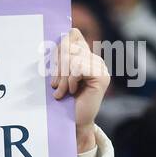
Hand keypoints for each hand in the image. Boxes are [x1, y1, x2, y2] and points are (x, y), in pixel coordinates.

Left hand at [52, 27, 109, 151]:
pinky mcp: (102, 77)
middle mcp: (94, 59)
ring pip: (72, 58)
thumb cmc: (62, 100)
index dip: (59, 46)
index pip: (73, 34)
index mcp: (83, 56)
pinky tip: (72, 92)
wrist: (72, 122)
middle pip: (69, 45)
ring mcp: (100, 67)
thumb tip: (60, 35)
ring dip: (62, 78)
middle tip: (55, 84)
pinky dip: (70, 81)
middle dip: (57, 66)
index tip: (53, 65)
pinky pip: (79, 68)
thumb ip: (59, 58)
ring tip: (61, 92)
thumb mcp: (57, 75)